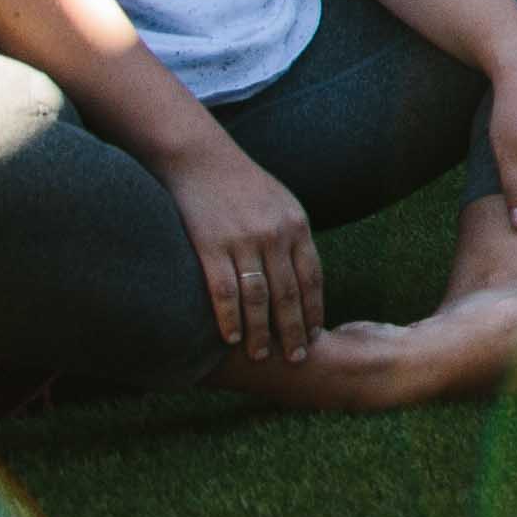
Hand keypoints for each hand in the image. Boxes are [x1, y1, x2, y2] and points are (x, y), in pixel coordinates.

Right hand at [163, 140, 324, 360]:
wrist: (201, 158)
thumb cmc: (241, 184)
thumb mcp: (281, 204)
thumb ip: (293, 237)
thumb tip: (302, 274)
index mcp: (297, 226)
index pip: (312, 278)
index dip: (314, 309)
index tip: (316, 335)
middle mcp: (275, 236)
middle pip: (290, 294)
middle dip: (294, 330)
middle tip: (297, 358)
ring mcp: (243, 241)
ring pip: (258, 298)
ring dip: (261, 331)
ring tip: (263, 355)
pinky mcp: (211, 246)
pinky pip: (223, 290)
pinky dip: (228, 318)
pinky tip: (230, 338)